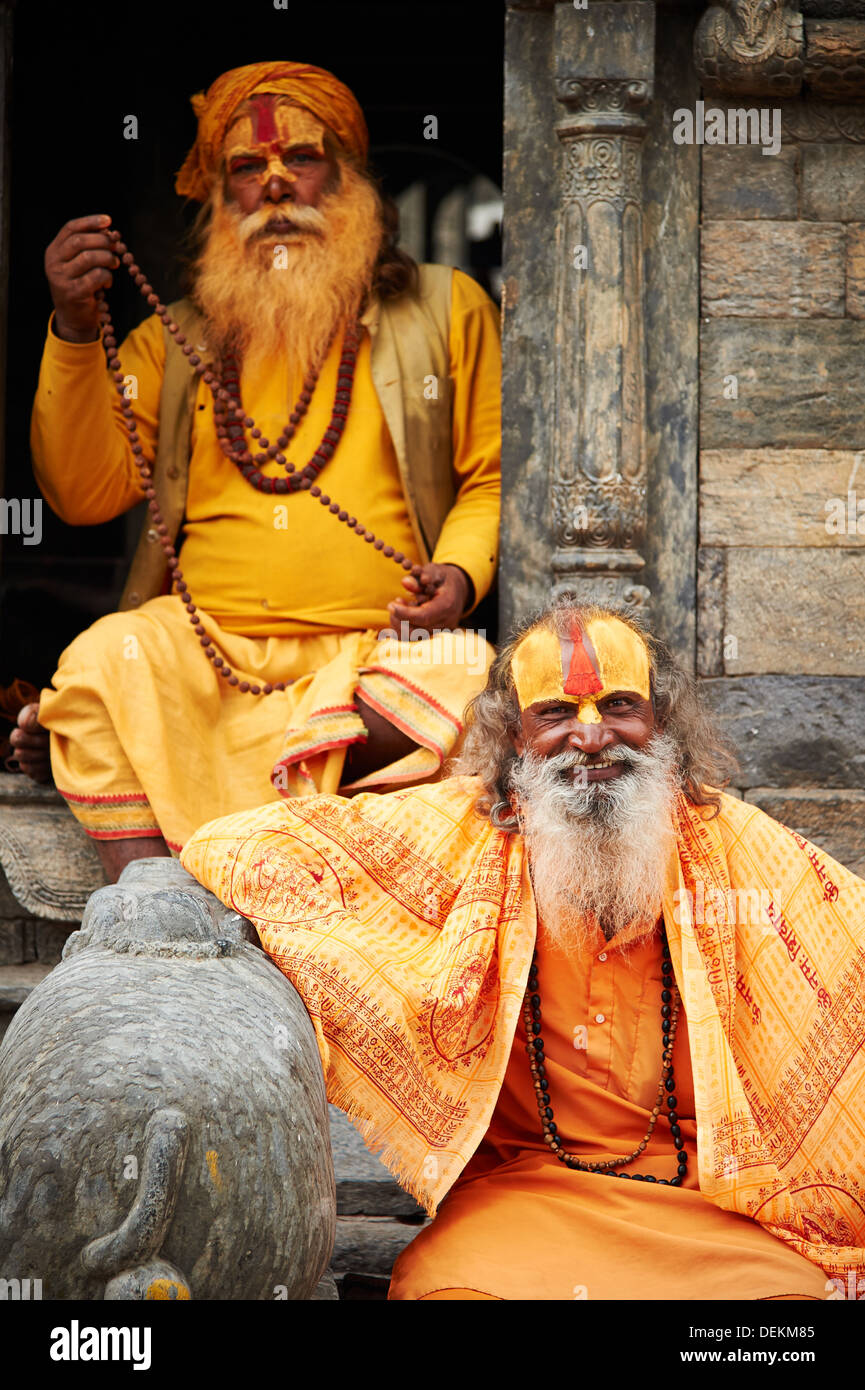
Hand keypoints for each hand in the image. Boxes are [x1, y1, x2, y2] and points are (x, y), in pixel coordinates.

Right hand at [45, 214, 118, 342]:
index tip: (108, 220)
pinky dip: (107, 277)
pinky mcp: (74, 292)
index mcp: (53, 251)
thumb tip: (109, 231)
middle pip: (80, 241)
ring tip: (114, 265)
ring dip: (108, 259)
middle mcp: (53, 263)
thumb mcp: (79, 265)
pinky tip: (107, 284)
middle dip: (103, 241)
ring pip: (90, 257)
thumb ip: (89, 248)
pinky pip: (97, 276)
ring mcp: (61, 278)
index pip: (70, 229)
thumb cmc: (80, 286)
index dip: (90, 222)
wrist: (73, 319)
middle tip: (116, 248)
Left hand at [383, 563, 470, 636]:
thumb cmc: (444, 578)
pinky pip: (413, 637)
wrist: (458, 589)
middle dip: (398, 619)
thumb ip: (420, 576)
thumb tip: (405, 582)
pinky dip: (402, 627)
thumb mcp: (434, 571)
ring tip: (399, 604)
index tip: (391, 605)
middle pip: (416, 631)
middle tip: (392, 604)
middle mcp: (446, 622)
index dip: (404, 613)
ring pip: (412, 637)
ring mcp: (440, 631)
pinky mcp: (434, 635)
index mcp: (447, 605)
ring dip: (398, 623)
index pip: (423, 616)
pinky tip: (402, 612)